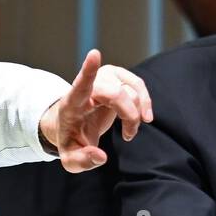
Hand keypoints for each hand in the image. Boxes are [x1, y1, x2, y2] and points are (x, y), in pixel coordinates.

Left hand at [39, 49, 152, 172]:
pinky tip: (143, 118)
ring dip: (136, 113)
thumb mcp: (70, 158)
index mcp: (72, 103)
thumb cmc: (72, 140)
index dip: (89, 70)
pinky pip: (138, 85)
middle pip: (115, 93)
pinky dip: (144, 103)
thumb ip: (82, 161)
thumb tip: (100, 157)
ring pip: (130, 89)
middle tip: (128, 136)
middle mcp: (89, 86)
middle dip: (128, 115)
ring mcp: (103, 78)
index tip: (94, 54)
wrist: (74, 125)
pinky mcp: (116, 78)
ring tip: (130, 132)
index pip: (80, 84)